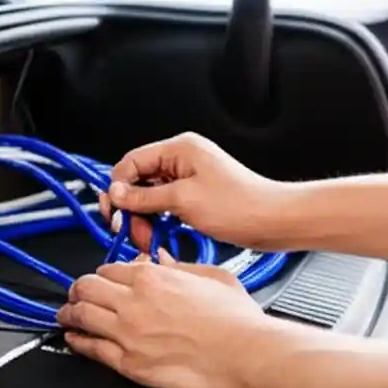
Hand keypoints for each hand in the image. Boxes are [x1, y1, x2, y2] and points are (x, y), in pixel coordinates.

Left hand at [56, 251, 288, 387]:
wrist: (246, 355)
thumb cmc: (237, 320)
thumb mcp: (212, 276)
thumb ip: (181, 266)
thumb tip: (163, 260)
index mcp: (154, 276)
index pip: (111, 268)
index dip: (104, 273)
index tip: (104, 279)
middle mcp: (134, 301)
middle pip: (86, 287)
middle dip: (79, 289)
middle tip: (77, 293)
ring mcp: (127, 333)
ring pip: (80, 315)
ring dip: (69, 312)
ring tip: (66, 313)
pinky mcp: (128, 363)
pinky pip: (90, 348)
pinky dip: (75, 340)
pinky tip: (72, 338)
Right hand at [101, 133, 285, 249]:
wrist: (272, 222)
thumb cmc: (241, 206)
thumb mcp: (184, 201)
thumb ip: (146, 197)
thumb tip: (118, 194)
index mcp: (180, 150)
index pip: (132, 162)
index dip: (119, 187)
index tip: (114, 211)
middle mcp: (183, 160)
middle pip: (138, 180)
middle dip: (131, 206)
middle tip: (128, 228)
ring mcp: (189, 179)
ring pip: (150, 196)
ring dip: (143, 218)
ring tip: (147, 238)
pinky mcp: (195, 197)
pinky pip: (165, 206)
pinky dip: (158, 221)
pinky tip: (159, 236)